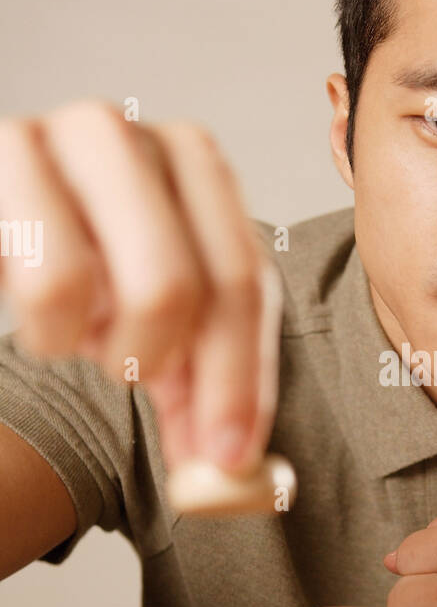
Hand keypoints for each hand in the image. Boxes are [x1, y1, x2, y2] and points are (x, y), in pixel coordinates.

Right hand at [0, 101, 281, 472]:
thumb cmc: (76, 265)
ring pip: (111, 284)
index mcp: (193, 163)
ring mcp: (61, 137)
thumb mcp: (151, 318)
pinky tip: (38, 308)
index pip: (243, 280)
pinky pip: (48, 281)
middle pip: (181, 284)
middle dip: (159, 364)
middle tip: (131, 381)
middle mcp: (133, 137)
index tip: (227, 458)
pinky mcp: (2, 156)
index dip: (239, 379)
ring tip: (77, 329)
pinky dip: (49, 328)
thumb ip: (197, 387)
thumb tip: (228, 469)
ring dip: (94, 343)